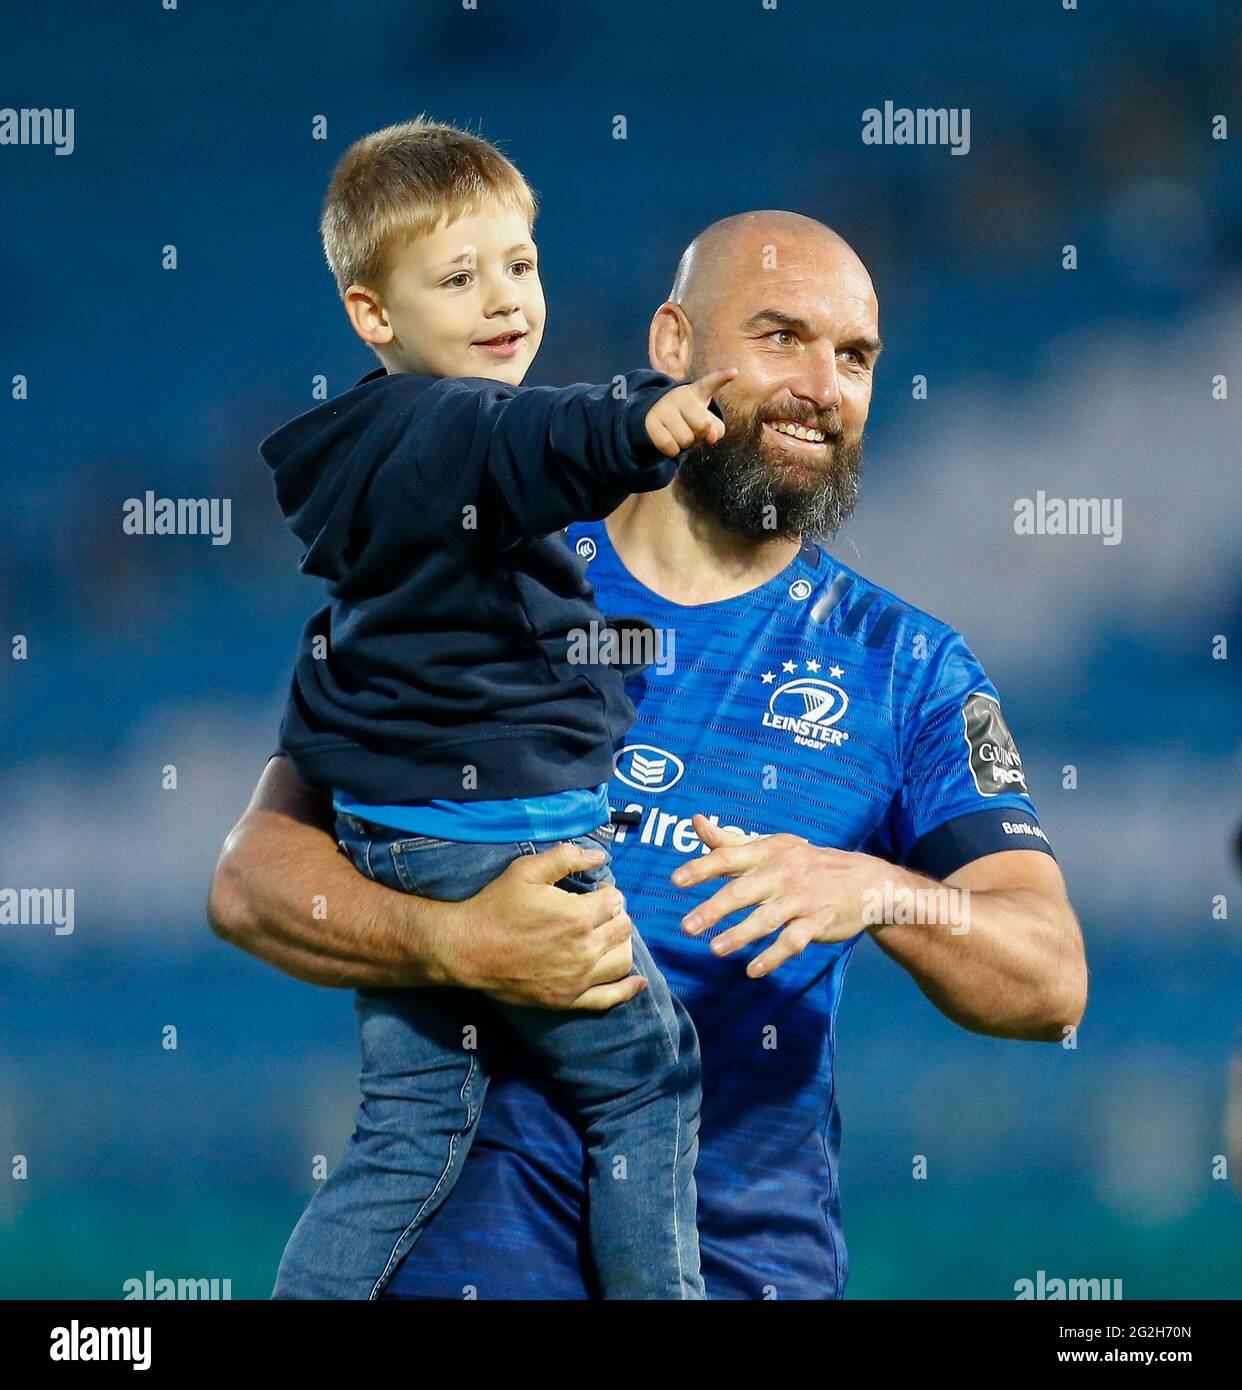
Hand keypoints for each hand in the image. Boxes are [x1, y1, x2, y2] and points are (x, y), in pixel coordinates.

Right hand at [448, 842, 646, 1009]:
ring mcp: (578, 978)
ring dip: (622, 944)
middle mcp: (584, 949)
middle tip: (599, 911)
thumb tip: (600, 856)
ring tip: (608, 935)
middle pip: (623, 929)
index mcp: (578, 916)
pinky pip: (609, 998)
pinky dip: (627, 989)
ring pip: (622, 960)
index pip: (615, 901)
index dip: (608, 892)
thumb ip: (566, 857)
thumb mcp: (527, 870)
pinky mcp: (568, 999)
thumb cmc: (497, 906)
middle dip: (616, 915)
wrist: (468, 948)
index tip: (596, 891)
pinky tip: (637, 982)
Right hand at [645, 368, 736, 456]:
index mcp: (697, 392)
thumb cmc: (688, 420)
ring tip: (678, 433)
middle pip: (703, 425)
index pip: (710, 383)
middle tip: (691, 429)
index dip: (722, 378)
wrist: (654, 420)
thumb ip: (716, 429)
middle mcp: (680, 396)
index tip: (734, 372)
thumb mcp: (705, 422)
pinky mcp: (651, 421)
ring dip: (685, 444)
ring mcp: (664, 407)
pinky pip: (670, 447)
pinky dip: (673, 451)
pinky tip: (668, 439)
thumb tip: (711, 438)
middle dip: (700, 434)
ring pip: (685, 439)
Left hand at [670, 814, 890, 977]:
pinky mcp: (817, 922)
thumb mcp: (771, 846)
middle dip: (714, 910)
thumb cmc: (805, 863)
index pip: (729, 857)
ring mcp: (801, 899)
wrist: (864, 881)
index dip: (702, 867)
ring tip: (715, 949)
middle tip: (686, 926)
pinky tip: (753, 970)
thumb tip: (695, 822)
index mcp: (767, 852)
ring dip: (740, 935)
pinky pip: (792, 941)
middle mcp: (782, 873)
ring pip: (766, 919)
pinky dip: (773, 957)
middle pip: (742, 891)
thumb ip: (729, 841)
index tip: (676, 880)